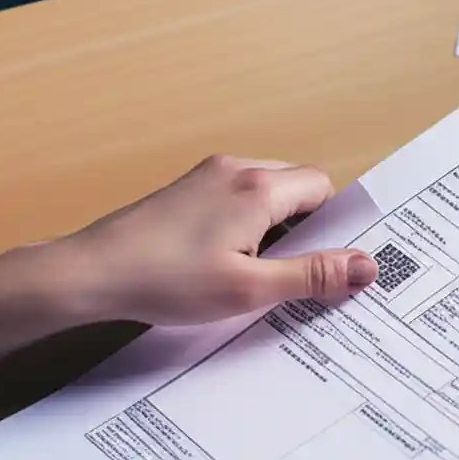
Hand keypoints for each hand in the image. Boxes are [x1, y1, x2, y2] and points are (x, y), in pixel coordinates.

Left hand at [48, 155, 377, 325]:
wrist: (91, 273)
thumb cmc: (166, 281)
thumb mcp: (249, 289)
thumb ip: (311, 275)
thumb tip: (367, 266)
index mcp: (259, 188)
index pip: (323, 189)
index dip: (333, 226)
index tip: (331, 261)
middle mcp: (236, 169)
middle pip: (297, 186)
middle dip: (307, 228)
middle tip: (299, 274)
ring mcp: (207, 176)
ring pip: (267, 193)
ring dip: (276, 229)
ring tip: (261, 274)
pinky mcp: (186, 191)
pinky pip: (237, 199)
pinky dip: (247, 226)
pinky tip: (230, 263)